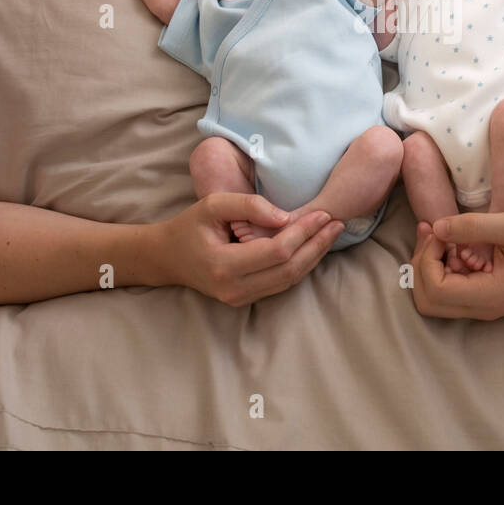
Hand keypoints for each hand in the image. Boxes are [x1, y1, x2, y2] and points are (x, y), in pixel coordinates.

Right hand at [155, 192, 345, 305]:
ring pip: (289, 280)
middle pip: (289, 270)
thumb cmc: (189, 226)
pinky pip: (281, 284)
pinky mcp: (246, 299)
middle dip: (317, 245)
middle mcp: (234, 289)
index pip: (277, 252)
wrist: (167, 258)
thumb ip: (249, 206)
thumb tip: (286, 217)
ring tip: (332, 232)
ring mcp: (240, 298)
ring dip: (314, 256)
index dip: (304, 233)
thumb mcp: (213, 205)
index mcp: (224, 265)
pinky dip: (301, 265)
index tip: (323, 213)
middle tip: (336, 222)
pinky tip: (314, 247)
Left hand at [409, 212, 503, 319]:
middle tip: (434, 234)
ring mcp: (483, 307)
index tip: (441, 231)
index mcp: (488, 296)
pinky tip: (454, 243)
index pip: (434, 289)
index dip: (427, 258)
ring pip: (434, 299)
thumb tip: (436, 227)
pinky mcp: (485, 299)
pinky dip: (443, 267)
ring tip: (442, 234)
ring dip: (430, 266)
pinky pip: (450, 291)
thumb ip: (474, 226)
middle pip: (426, 301)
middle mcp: (481, 309)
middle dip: (421, 265)